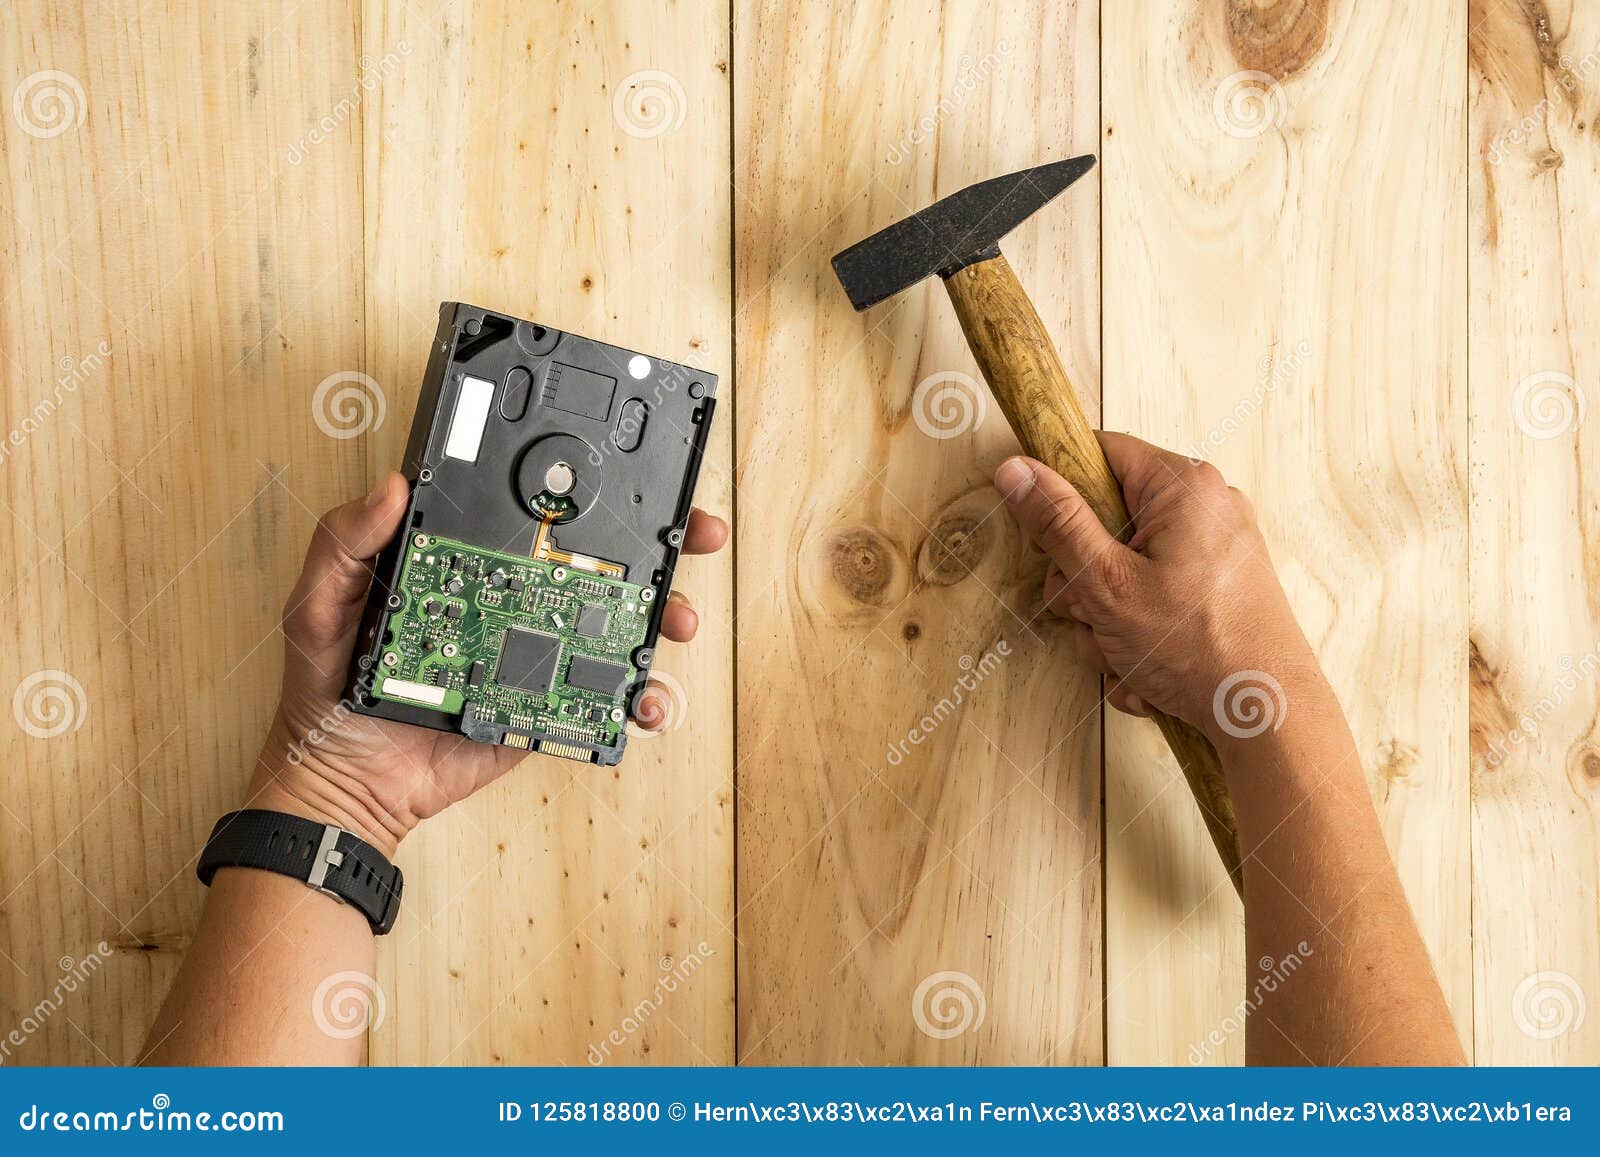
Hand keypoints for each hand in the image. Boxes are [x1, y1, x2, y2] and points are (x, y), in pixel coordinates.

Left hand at [247, 472, 727, 854]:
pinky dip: (633, 698)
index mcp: (464, 568)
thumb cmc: (324, 692)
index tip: (632, 478)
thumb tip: (388, 488)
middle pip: (595, 565)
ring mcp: (532, 656)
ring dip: (658, 619)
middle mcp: (508, 604)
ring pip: (611, 626)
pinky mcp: (542, 707)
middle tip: (693, 535)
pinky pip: (599, 698)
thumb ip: (342, 546)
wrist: (343, 788)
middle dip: (656, 548)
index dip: (585, 496)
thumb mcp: (315, 605)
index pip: (532, 520)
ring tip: (678, 621)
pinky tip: (646, 699)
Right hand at [995, 433, 1321, 739]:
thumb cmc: (1197, 646)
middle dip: (1084, 581)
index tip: (1046, 538)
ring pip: (1124, 569)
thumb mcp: (1107, 582)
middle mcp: (1207, 508)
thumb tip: (1015, 470)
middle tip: (1094, 615)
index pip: (1100, 453)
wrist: (1267, 714)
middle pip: (1106, 521)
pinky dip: (1140, 636)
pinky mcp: (1218, 589)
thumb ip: (1058, 523)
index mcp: (1184, 486)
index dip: (1060, 492)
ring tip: (1125, 655)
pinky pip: (1155, 598)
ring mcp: (1216, 550)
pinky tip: (1146, 672)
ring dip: (1107, 620)